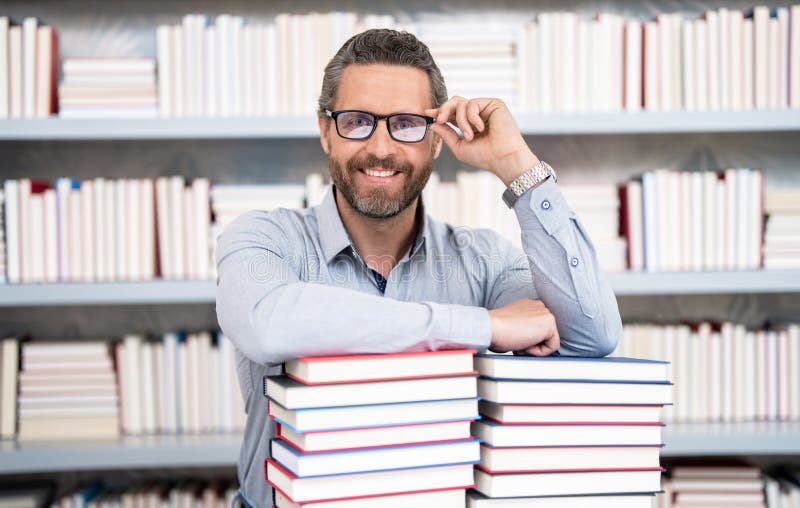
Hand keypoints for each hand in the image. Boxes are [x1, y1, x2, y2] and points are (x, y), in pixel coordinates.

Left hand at [425, 97, 539, 185]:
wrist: (502, 158)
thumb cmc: (484, 156)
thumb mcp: (459, 146)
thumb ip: (446, 134)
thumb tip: (432, 123)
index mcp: (470, 123)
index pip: (452, 113)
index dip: (439, 111)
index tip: (427, 113)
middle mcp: (478, 114)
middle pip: (455, 101)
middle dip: (444, 109)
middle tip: (440, 120)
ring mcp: (486, 108)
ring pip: (461, 103)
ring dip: (461, 121)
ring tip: (469, 136)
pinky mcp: (494, 103)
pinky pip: (472, 104)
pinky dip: (472, 118)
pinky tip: (481, 129)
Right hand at [487, 298, 559, 355]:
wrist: (491, 327)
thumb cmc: (495, 329)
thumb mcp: (513, 324)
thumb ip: (524, 327)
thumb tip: (531, 341)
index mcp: (529, 305)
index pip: (538, 328)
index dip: (527, 339)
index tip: (515, 339)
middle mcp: (539, 305)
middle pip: (545, 334)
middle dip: (532, 343)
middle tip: (516, 342)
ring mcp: (545, 312)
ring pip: (549, 340)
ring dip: (534, 347)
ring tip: (519, 342)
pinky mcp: (549, 322)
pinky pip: (552, 346)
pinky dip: (539, 352)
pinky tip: (524, 344)